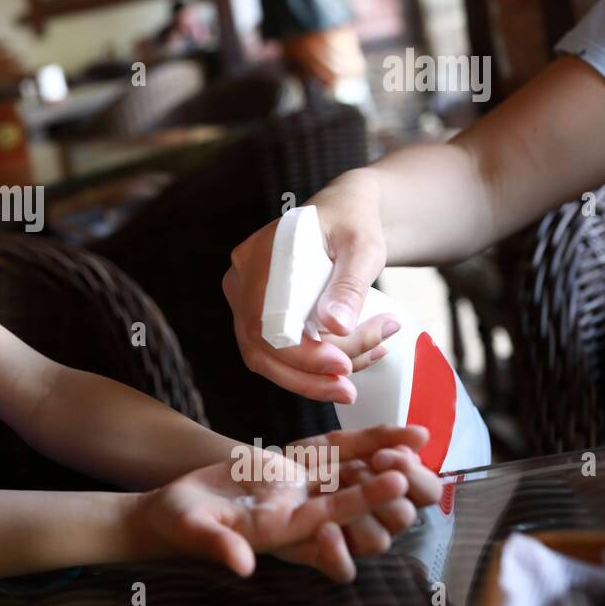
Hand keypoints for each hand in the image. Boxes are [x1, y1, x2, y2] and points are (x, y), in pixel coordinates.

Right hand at [133, 446, 409, 579]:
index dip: (365, 500)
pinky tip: (387, 431)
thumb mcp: (195, 531)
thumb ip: (219, 546)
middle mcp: (300, 510)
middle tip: (417, 458)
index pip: (333, 516)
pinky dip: (360, 442)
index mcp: (283, 528)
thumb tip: (242, 566)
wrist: (178, 510)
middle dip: (385, 479)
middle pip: (353, 494)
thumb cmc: (180, 523)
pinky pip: (332, 454)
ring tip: (417, 436)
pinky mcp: (291, 468)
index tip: (395, 482)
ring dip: (381, 455)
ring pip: (350, 470)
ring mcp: (298, 488)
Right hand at [222, 171, 395, 402]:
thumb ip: (349, 285)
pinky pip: (275, 354)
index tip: (342, 365)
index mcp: (259, 257)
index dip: (300, 353)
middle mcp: (241, 280)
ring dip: (309, 379)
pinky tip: (349, 364)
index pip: (265, 320)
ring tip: (355, 379)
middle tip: (350, 389)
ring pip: (265, 357)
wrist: (345, 215)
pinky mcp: (259, 316)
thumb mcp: (363, 247)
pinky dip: (310, 369)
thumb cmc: (353, 224)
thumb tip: (334, 326)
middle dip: (306, 377)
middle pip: (259, 345)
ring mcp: (245, 300)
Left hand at [269, 425, 442, 581]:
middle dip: (378, 487)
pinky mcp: (320, 556)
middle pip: (403, 517)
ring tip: (330, 486)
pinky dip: (338, 552)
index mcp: (387, 491)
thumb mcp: (337, 444)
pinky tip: (326, 528)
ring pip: (378, 541)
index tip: (385, 454)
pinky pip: (344, 571)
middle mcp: (375, 519)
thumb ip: (377, 438)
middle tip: (350, 468)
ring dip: (358, 511)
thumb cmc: (303, 465)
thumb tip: (423, 434)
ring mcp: (349, 540)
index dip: (414, 474)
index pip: (427, 492)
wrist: (253, 479)